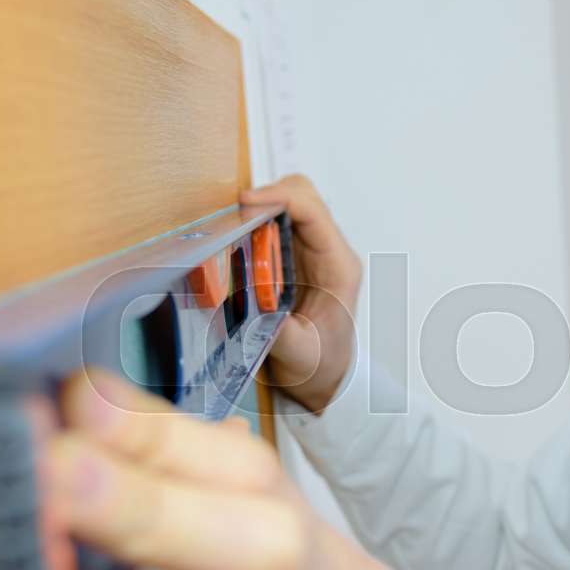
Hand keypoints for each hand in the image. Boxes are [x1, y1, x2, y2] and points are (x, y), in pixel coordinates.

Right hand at [241, 175, 361, 413]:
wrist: (324, 374)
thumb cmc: (320, 364)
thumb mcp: (300, 355)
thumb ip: (277, 334)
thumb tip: (248, 309)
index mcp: (338, 267)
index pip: (314, 213)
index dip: (279, 198)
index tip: (245, 205)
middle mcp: (326, 251)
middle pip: (302, 194)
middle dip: (266, 196)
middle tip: (233, 219)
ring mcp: (308, 249)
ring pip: (285, 202)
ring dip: (257, 208)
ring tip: (231, 231)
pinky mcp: (290, 254)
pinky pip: (271, 221)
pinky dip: (251, 222)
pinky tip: (234, 241)